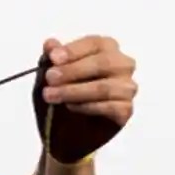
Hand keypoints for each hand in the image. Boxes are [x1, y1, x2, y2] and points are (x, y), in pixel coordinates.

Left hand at [31, 35, 135, 163]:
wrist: (62, 132)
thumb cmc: (59, 98)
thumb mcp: (47, 78)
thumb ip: (49, 60)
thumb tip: (50, 43)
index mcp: (106, 49)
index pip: (94, 43)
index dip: (73, 50)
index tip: (53, 58)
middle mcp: (122, 65)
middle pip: (103, 62)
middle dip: (73, 71)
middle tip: (50, 79)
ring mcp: (127, 87)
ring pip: (105, 87)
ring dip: (75, 91)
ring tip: (51, 96)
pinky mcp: (126, 110)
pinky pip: (111, 107)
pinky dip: (87, 107)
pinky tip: (71, 108)